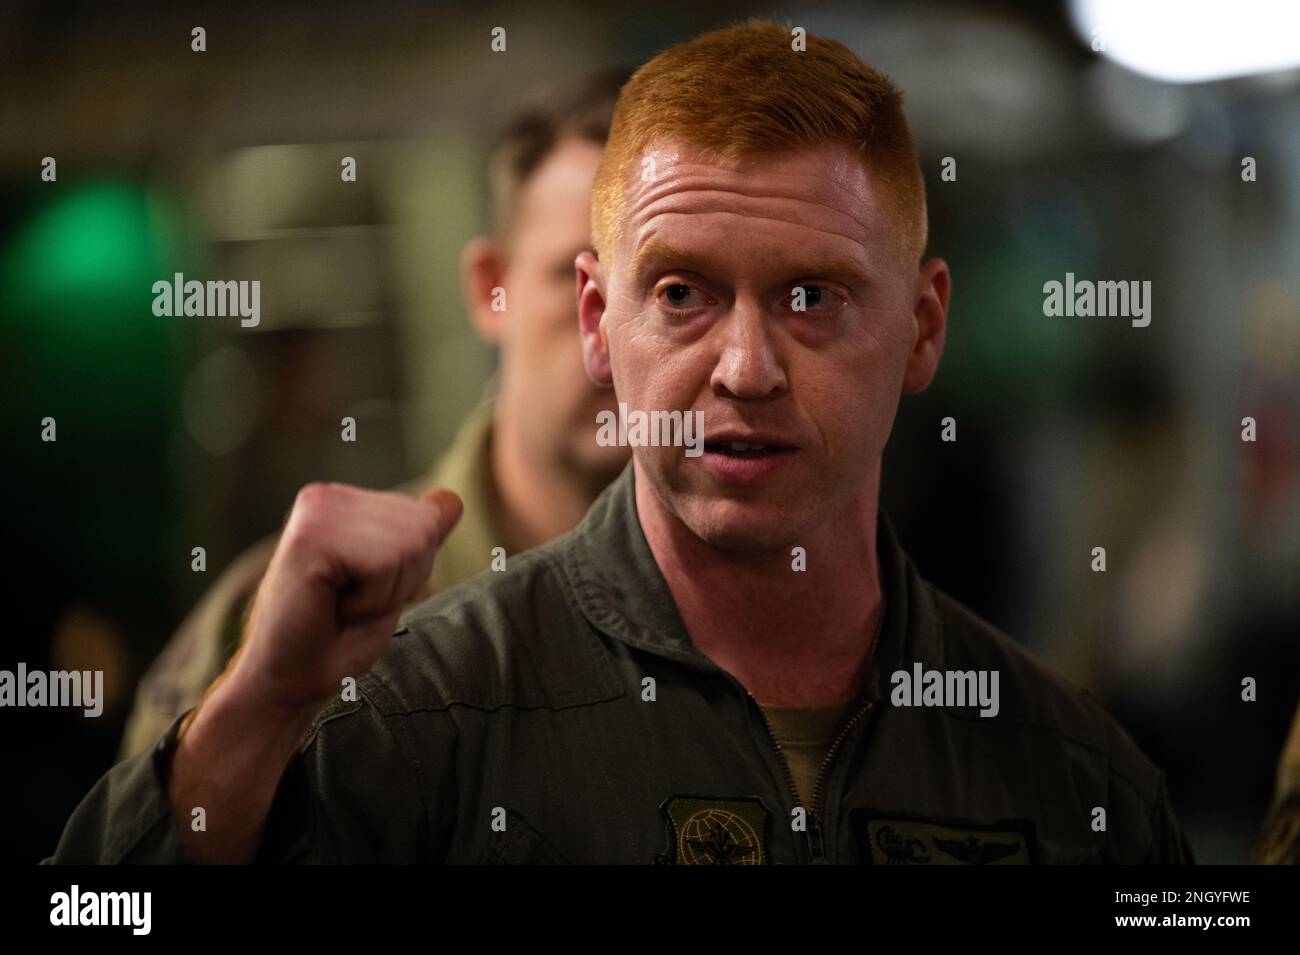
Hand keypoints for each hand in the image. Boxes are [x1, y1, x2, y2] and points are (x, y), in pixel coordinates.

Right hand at [227, 483, 462, 713]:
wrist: (289, 682)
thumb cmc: (338, 637)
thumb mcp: (393, 582)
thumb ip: (420, 538)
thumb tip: (452, 499)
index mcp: (344, 501)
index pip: (427, 518)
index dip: (411, 570)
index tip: (365, 591)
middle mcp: (327, 496)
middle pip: (422, 529)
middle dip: (401, 580)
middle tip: (351, 602)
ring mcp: (316, 512)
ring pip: (408, 545)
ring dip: (384, 593)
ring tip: (341, 605)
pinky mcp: (310, 537)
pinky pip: (384, 564)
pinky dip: (369, 600)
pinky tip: (332, 606)